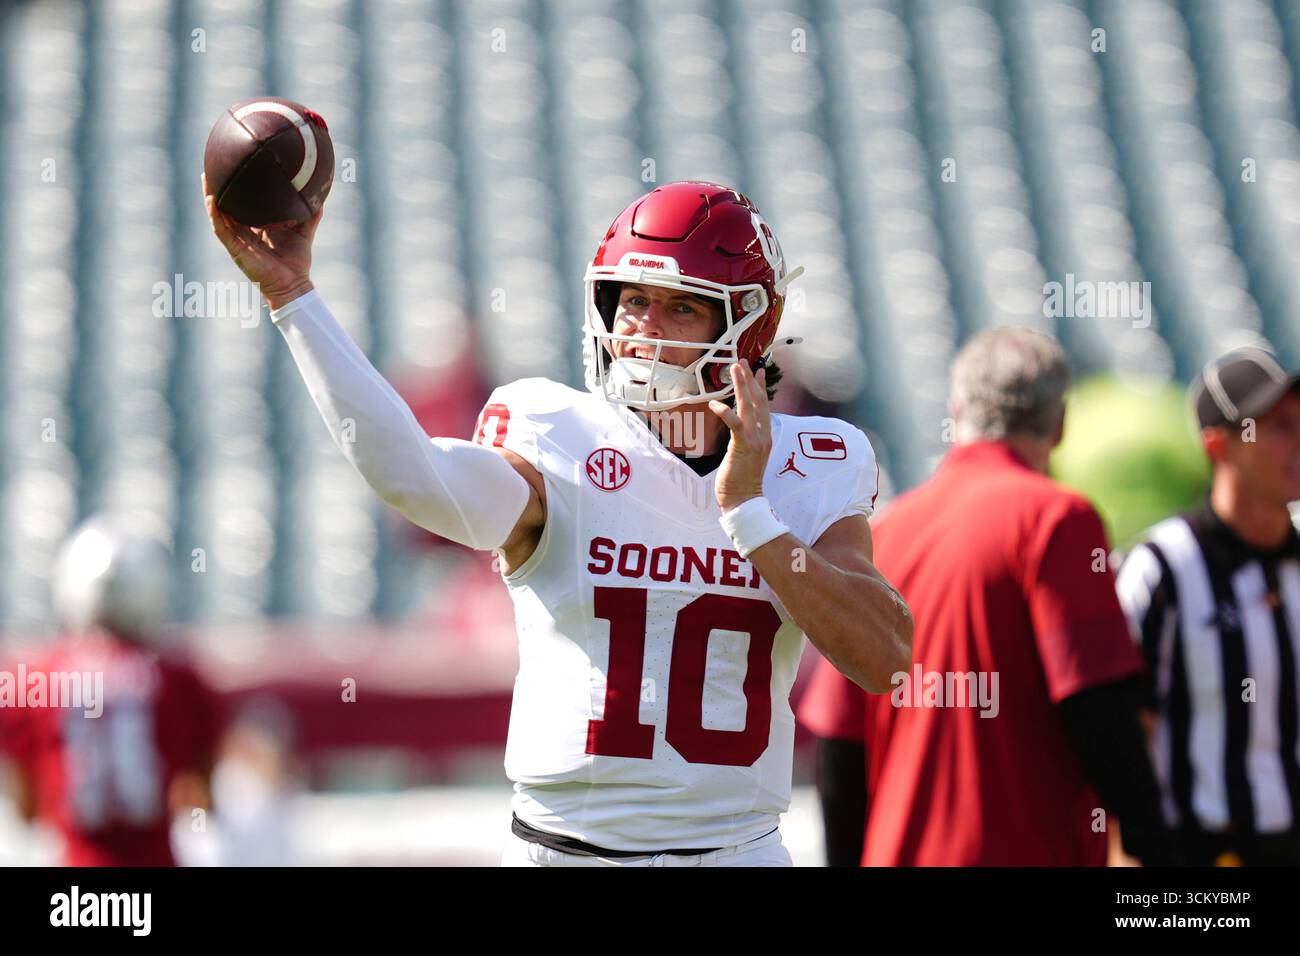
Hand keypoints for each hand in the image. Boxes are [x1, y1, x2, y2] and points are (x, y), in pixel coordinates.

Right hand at [202, 172, 321, 309]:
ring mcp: (237, 238)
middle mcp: (244, 230)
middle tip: (215, 165)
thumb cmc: (297, 260)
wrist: (293, 283)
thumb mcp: (304, 231)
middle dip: (219, 187)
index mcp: (258, 225)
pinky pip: (220, 228)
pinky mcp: (234, 247)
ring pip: (218, 214)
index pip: (245, 202)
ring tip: (205, 176)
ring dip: (210, 195)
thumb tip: (321, 196)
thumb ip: (311, 214)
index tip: (237, 166)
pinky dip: (214, 213)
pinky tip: (211, 199)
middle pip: (227, 205)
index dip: (240, 187)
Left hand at [709, 361, 771, 512]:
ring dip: (742, 385)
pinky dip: (725, 411)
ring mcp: (756, 440)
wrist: (744, 500)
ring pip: (749, 406)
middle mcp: (764, 435)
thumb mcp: (746, 455)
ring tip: (735, 367)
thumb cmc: (741, 481)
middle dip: (750, 378)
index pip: (765, 406)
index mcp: (766, 436)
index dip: (761, 387)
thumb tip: (739, 428)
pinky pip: (735, 423)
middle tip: (742, 361)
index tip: (759, 370)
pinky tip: (715, 403)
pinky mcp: (744, 446)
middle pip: (758, 400)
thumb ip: (746, 439)